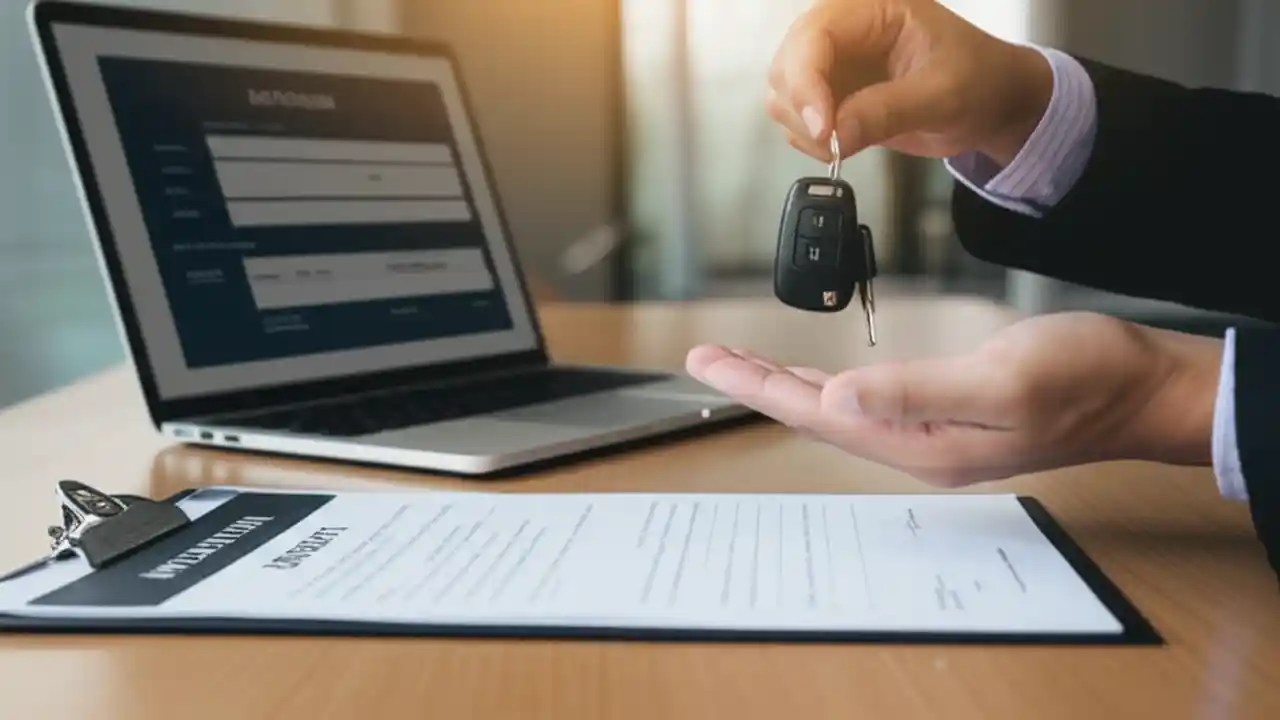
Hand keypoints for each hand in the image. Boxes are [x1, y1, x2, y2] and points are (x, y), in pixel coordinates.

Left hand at [686, 313, 1221, 486]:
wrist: (1142, 388)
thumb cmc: (1084, 377)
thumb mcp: (1000, 379)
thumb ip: (915, 392)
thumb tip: (834, 398)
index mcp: (922, 444)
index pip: (816, 414)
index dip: (756, 386)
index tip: (706, 359)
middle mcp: (918, 446)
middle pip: (816, 414)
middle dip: (757, 385)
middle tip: (704, 356)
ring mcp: (933, 432)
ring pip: (838, 408)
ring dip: (786, 386)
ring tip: (741, 364)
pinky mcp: (948, 412)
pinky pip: (868, 401)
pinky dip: (829, 385)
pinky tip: (815, 377)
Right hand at [768, 0, 1053, 165]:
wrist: (991, 102)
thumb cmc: (980, 81)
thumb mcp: (943, 95)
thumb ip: (887, 112)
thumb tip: (834, 136)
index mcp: (871, 8)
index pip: (814, 36)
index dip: (806, 83)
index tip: (823, 130)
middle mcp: (842, 29)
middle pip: (787, 65)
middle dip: (803, 111)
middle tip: (835, 145)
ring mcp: (832, 63)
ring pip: (783, 95)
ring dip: (805, 129)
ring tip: (847, 144)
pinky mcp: (829, 94)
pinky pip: (796, 119)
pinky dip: (811, 140)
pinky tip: (845, 142)